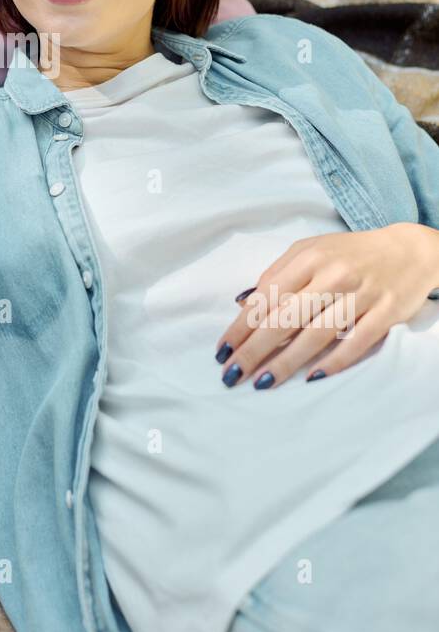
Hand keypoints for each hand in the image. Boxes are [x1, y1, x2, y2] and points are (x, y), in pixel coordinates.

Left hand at [213, 224, 438, 389]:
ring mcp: (361, 294)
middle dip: (255, 349)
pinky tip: (312, 377)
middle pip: (286, 318)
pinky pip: (357, 342)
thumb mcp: (310, 250)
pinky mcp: (386, 312)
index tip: (223, 350)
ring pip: (317, 333)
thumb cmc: (350, 254)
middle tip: (233, 374)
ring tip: (263, 382)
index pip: (267, 296)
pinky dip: (335, 361)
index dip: (242, 326)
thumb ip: (276, 274)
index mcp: (309, 257)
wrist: (409, 249)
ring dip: (287, 361)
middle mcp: (333, 274)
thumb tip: (242, 303)